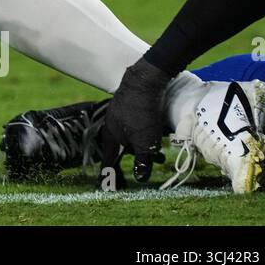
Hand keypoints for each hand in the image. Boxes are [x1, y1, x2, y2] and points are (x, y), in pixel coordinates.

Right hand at [97, 57, 169, 187]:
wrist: (144, 81)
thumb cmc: (142, 114)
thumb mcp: (145, 142)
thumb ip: (142, 160)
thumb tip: (140, 178)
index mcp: (111, 135)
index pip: (108, 158)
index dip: (109, 170)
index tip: (105, 182)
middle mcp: (112, 123)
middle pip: (120, 145)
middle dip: (133, 157)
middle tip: (145, 164)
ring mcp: (120, 111)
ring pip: (130, 133)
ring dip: (142, 144)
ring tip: (159, 151)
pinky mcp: (131, 103)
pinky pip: (135, 123)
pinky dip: (144, 131)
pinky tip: (156, 130)